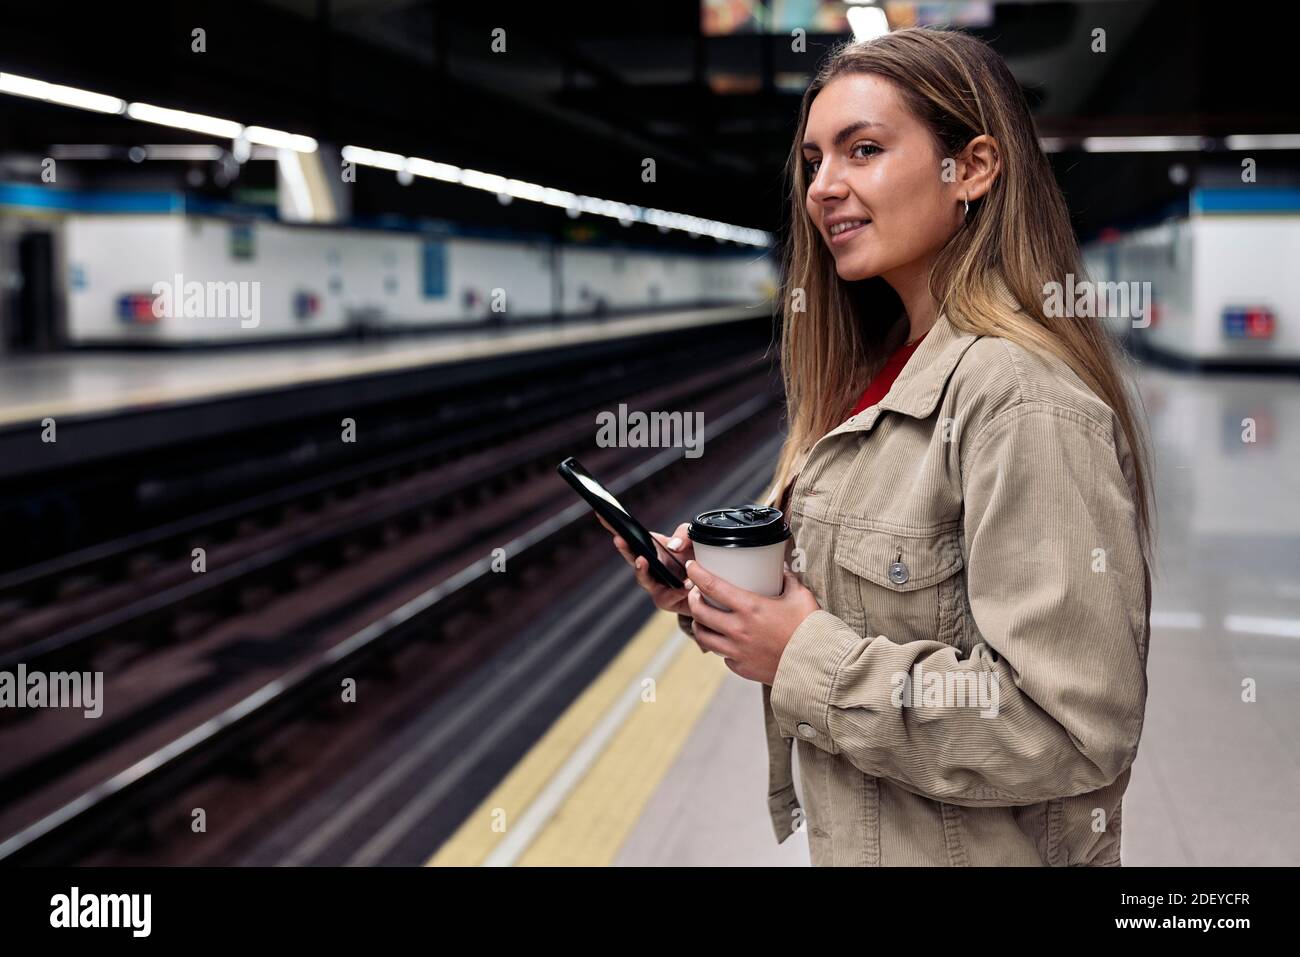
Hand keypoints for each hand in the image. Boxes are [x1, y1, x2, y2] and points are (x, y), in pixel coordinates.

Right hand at [599, 515, 702, 640]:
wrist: (713, 588)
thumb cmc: (698, 561)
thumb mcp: (694, 539)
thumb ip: (685, 534)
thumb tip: (673, 546)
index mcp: (652, 548)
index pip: (630, 536)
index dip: (614, 526)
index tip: (603, 514)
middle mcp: (649, 567)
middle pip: (631, 557)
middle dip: (624, 548)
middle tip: (619, 538)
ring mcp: (655, 585)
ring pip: (643, 579)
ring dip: (641, 570)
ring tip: (642, 560)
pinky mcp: (666, 601)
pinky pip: (668, 596)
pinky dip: (677, 591)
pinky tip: (685, 586)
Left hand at [683, 559, 820, 685]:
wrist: (818, 665)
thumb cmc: (810, 629)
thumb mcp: (800, 595)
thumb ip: (787, 578)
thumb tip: (780, 568)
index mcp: (750, 608)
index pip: (712, 586)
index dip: (696, 573)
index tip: (691, 567)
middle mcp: (738, 630)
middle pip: (700, 612)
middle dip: (692, 598)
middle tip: (695, 592)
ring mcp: (737, 652)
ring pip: (703, 636)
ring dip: (699, 623)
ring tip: (703, 617)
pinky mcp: (741, 668)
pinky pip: (722, 655)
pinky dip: (720, 645)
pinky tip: (726, 639)